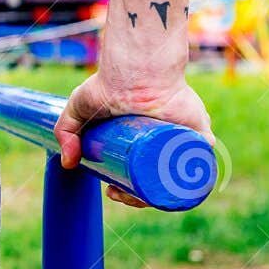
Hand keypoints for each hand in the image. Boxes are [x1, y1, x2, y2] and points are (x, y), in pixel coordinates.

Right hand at [53, 75, 212, 207]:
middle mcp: (164, 143)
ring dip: (160, 197)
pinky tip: (171, 194)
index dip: (125, 191)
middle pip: (155, 182)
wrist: (134, 69)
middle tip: (119, 195)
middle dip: (137, 198)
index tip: (109, 191)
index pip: (138, 175)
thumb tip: (68, 163)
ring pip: (176, 179)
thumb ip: (66, 132)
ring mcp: (182, 139)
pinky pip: (202, 163)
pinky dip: (194, 182)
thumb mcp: (80, 108)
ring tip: (137, 199)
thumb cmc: (109, 83)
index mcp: (142, 142)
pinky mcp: (199, 133)